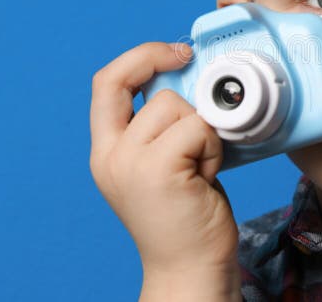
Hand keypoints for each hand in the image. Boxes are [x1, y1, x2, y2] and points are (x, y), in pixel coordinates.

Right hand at [89, 42, 239, 280]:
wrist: (190, 268)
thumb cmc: (188, 214)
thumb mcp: (162, 164)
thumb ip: (162, 125)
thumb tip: (191, 77)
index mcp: (107, 150)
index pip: (108, 81)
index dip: (142, 56)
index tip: (178, 54)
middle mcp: (110, 155)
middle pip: (155, 92)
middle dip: (190, 109)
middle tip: (201, 140)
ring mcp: (130, 163)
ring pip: (180, 107)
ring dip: (205, 133)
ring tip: (202, 168)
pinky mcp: (158, 170)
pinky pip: (198, 127)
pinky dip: (214, 147)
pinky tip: (208, 177)